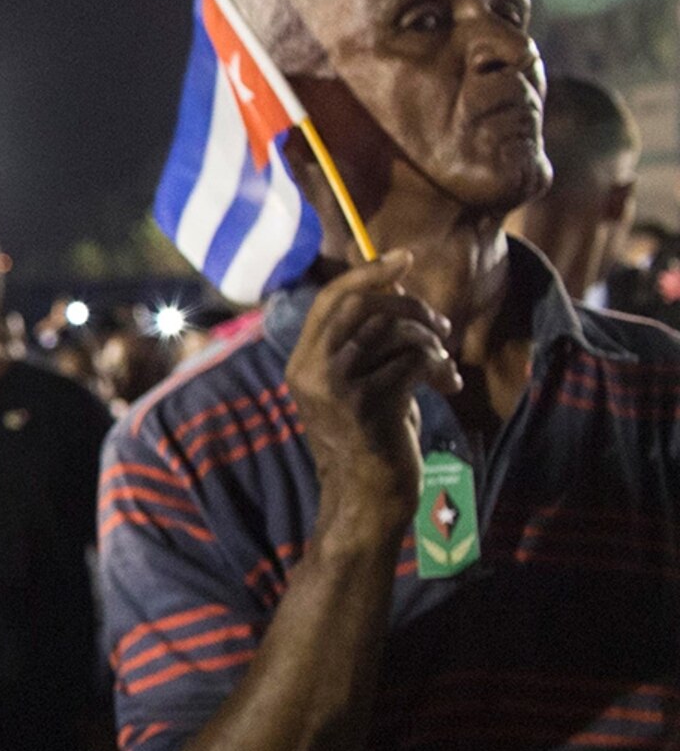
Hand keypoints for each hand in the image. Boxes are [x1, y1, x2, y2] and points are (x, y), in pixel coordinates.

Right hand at [286, 250, 459, 515]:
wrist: (367, 493)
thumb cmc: (370, 436)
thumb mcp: (356, 384)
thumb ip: (363, 343)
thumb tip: (395, 289)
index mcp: (302, 362)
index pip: (330, 299)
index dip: (368, 272)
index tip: (405, 257)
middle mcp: (311, 370)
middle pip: (362, 305)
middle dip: (410, 304)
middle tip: (440, 325)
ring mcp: (336, 387)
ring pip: (392, 330)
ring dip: (430, 339)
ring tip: (444, 361)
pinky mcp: (367, 404)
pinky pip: (413, 361)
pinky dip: (440, 368)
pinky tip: (448, 387)